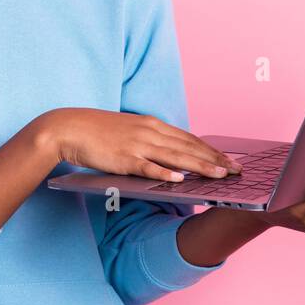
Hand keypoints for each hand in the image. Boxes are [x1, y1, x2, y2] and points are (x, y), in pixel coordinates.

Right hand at [37, 107, 243, 181]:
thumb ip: (149, 141)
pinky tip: (179, 180)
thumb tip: (168, 157)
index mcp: (151, 124)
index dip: (210, 149)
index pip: (188, 138)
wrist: (67, 127)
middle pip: (188, 147)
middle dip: (215, 159)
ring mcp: (136, 145)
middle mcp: (149, 132)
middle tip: (237, 170)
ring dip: (199, 166)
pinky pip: (147, 168)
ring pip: (175, 157)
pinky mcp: (123, 158)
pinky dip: (164, 174)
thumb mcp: (129, 131)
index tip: (229, 159)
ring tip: (220, 175)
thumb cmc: (96, 131)